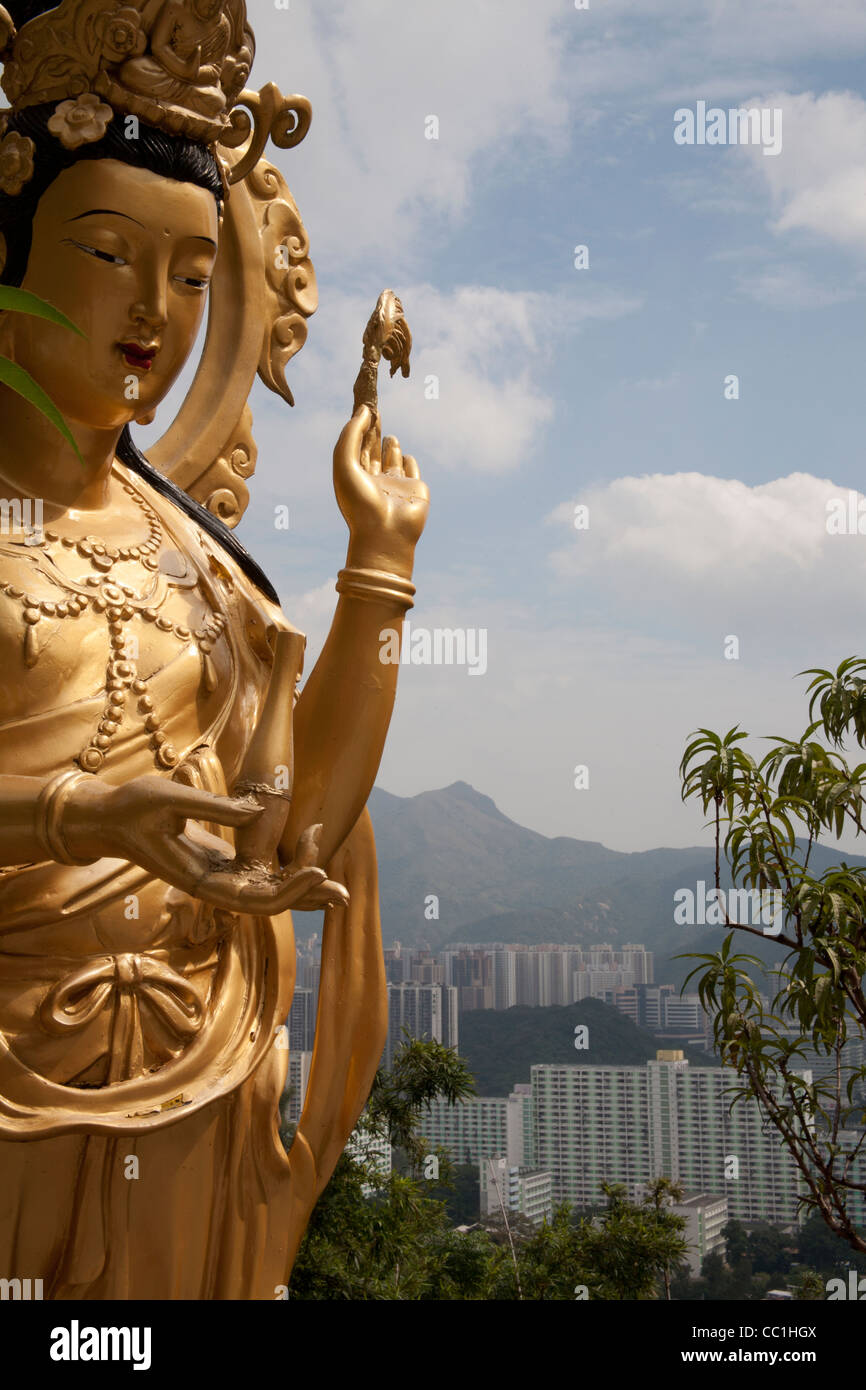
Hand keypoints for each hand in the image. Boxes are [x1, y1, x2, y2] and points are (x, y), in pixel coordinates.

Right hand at [63, 775, 348, 916]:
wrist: (108, 818)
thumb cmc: (132, 807)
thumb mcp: (169, 799)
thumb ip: (214, 807)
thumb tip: (259, 810)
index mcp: (200, 880)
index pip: (253, 899)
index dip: (289, 891)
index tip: (318, 871)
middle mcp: (214, 885)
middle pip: (269, 903)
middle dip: (306, 897)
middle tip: (344, 889)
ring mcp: (219, 875)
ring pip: (268, 891)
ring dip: (303, 888)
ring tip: (340, 887)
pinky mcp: (222, 861)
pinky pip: (261, 872)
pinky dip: (287, 868)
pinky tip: (310, 856)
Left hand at [334, 404, 428, 575]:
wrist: (385, 534)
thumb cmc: (360, 502)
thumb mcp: (345, 462)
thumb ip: (352, 433)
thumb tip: (365, 410)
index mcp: (353, 475)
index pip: (355, 445)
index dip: (359, 425)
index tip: (364, 405)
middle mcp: (373, 479)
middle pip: (372, 449)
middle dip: (373, 430)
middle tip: (376, 410)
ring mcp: (394, 484)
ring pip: (392, 459)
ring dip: (390, 446)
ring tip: (389, 436)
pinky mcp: (414, 488)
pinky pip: (411, 470)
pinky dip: (408, 461)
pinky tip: (405, 457)